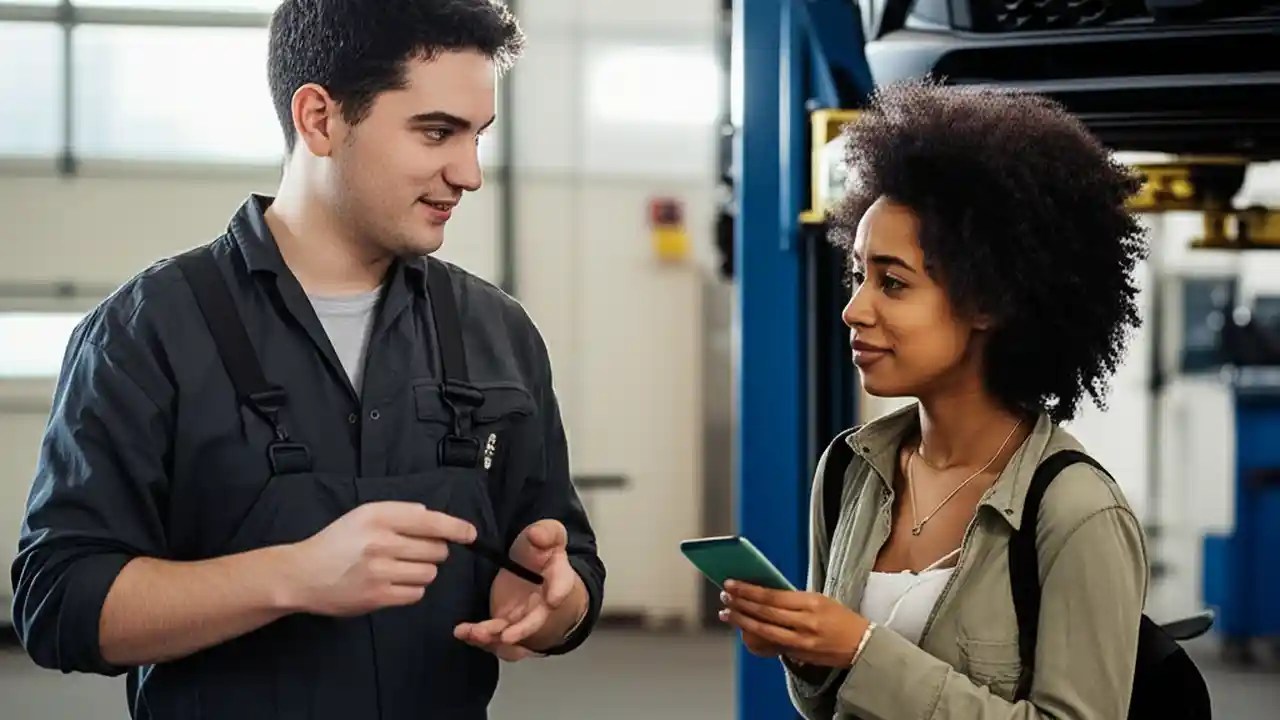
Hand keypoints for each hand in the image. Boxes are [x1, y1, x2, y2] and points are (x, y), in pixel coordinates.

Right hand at [284, 501, 476, 616]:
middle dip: (433, 551)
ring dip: (422, 571)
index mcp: (378, 516)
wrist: (303, 574)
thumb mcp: (363, 515)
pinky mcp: (378, 597)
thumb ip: (399, 513)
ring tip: (400, 568)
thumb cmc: (337, 542)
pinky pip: (416, 594)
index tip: (470, 534)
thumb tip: (435, 518)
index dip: (456, 528)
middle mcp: (381, 541)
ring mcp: (380, 571)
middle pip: (436, 549)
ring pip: (429, 573)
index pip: (430, 521)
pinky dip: (411, 589)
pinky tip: (393, 583)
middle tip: (413, 552)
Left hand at [454, 519, 586, 661]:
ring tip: (475, 633)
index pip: (563, 584)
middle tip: (507, 636)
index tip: (552, 599)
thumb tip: (537, 535)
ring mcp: (523, 618)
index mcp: (558, 577)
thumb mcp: (546, 535)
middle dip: (522, 629)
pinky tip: (462, 632)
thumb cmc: (540, 551)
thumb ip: (547, 532)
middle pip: (536, 621)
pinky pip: (492, 635)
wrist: (533, 570)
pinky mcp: (504, 623)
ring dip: (494, 636)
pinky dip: (477, 636)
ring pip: (511, 633)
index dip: (559, 591)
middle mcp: (543, 605)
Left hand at [719, 580, 869, 667]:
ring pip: (764, 630)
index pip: (772, 596)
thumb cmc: (840, 618)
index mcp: (810, 602)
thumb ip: (792, 599)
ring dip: (742, 621)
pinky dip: (756, 636)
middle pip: (764, 612)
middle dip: (740, 604)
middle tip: (724, 596)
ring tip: (726, 614)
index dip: (748, 590)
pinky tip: (744, 630)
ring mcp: (801, 641)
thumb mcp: (819, 600)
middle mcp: (805, 622)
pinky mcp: (799, 654)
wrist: (862, 645)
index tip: (732, 584)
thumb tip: (764, 594)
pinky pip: (773, 644)